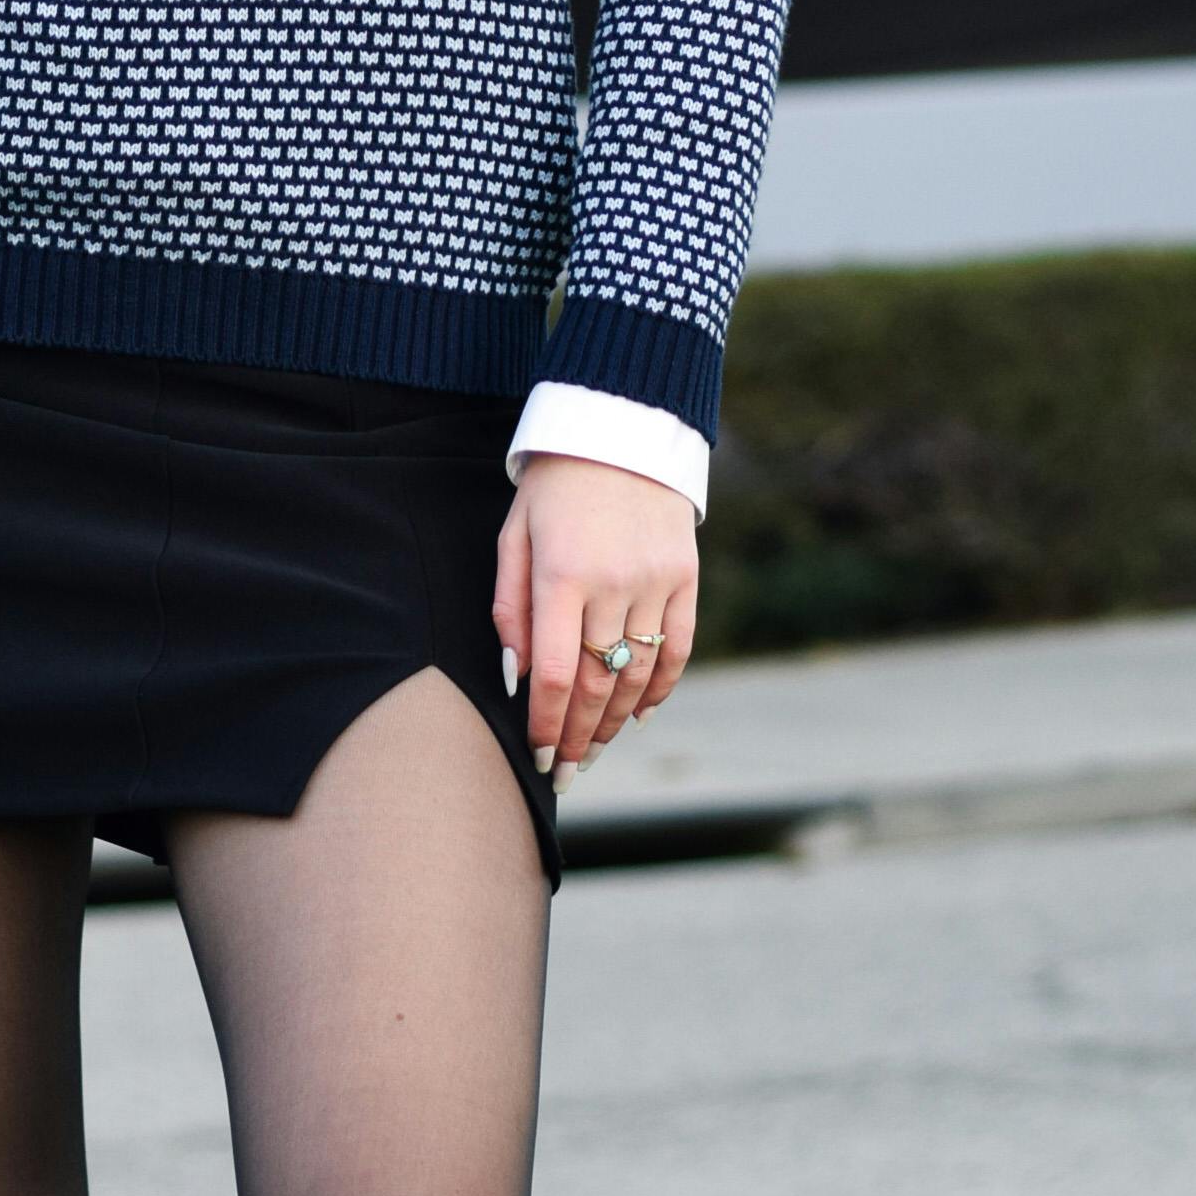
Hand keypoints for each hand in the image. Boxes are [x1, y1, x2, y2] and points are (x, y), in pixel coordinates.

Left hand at [493, 456, 696, 786]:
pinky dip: (660, 689)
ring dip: (614, 722)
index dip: (547, 724)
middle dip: (577, 737)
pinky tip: (638, 714)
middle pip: (596, 683)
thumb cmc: (555, 485)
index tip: (539, 756)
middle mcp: (612, 583)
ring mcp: (654, 581)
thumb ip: (510, 607)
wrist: (620, 424)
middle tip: (565, 771)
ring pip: (636, 676)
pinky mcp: (686, 576)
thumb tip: (517, 677)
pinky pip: (678, 649)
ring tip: (593, 749)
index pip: (555, 673)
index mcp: (561, 573)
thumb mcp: (515, 534)